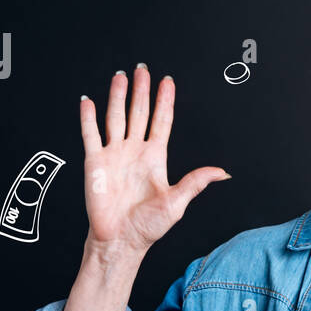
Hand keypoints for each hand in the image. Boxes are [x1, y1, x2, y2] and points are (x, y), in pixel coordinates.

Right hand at [79, 65, 229, 256]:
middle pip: (139, 112)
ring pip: (116, 117)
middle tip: (142, 69)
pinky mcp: (95, 163)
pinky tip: (88, 101)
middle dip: (141, 90)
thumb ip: (196, 182)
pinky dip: (88, 118)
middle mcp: (134, 152)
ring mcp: (114, 155)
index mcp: (155, 158)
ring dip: (117, 96)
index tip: (167, 81)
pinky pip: (91, 134)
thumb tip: (222, 172)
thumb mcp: (177, 202)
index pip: (161, 121)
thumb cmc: (148, 226)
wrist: (120, 241)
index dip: (165, 101)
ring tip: (120, 77)